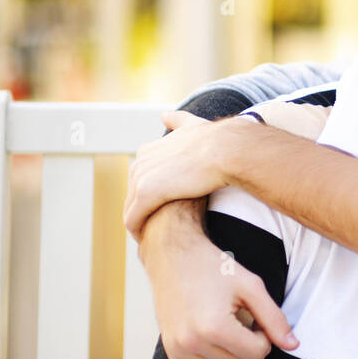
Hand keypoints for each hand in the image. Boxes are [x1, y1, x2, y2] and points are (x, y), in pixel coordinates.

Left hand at [124, 110, 230, 239]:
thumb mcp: (193, 125)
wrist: (227, 149)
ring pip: (130, 209)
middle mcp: (140, 162)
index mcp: (149, 150)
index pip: (141, 178)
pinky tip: (150, 242)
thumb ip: (178, 121)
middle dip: (142, 211)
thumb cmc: (217, 140)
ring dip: (140, 225)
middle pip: (132, 195)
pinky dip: (139, 233)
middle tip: (158, 228)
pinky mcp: (147, 194)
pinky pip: (134, 220)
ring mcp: (141, 178)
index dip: (151, 194)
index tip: (164, 207)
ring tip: (154, 239)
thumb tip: (165, 115)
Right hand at [140, 200, 299, 358]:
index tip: (260, 321)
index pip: (256, 353)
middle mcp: (193, 342)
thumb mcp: (251, 285)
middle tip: (251, 327)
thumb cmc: (212, 267)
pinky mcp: (171, 351)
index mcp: (214, 326)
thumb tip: (292, 345)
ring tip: (236, 336)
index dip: (266, 339)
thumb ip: (273, 317)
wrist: (174, 256)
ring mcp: (178, 349)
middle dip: (254, 351)